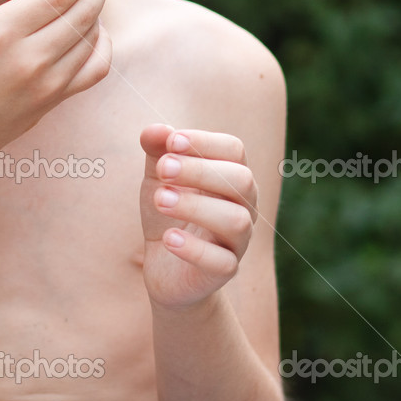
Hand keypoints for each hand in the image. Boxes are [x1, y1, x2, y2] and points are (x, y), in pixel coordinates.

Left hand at [139, 125, 257, 310]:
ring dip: (195, 206)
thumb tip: (158, 129)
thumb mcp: (157, 176)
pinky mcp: (224, 271)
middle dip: (200, 170)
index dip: (205, 142)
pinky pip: (222, 262)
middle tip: (163, 170)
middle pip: (241, 180)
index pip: (234, 149)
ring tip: (159, 199)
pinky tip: (169, 238)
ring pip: (237, 220)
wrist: (164, 265)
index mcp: (230, 176)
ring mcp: (238, 241)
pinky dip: (194, 249)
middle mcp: (243, 206)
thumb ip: (157, 150)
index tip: (171, 142)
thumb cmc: (168, 211)